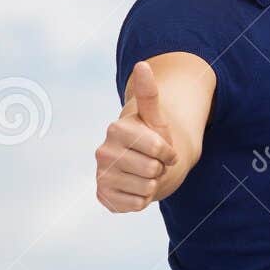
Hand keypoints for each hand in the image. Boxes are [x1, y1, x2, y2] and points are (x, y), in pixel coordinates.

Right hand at [96, 61, 178, 212]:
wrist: (145, 165)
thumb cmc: (153, 139)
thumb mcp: (156, 118)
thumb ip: (149, 93)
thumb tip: (144, 64)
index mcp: (116, 129)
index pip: (158, 148)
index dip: (168, 152)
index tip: (164, 148)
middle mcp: (102, 152)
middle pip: (151, 170)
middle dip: (160, 168)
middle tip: (153, 163)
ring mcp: (100, 175)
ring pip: (145, 188)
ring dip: (153, 184)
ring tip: (145, 174)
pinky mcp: (103, 196)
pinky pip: (136, 204)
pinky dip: (143, 200)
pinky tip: (136, 188)